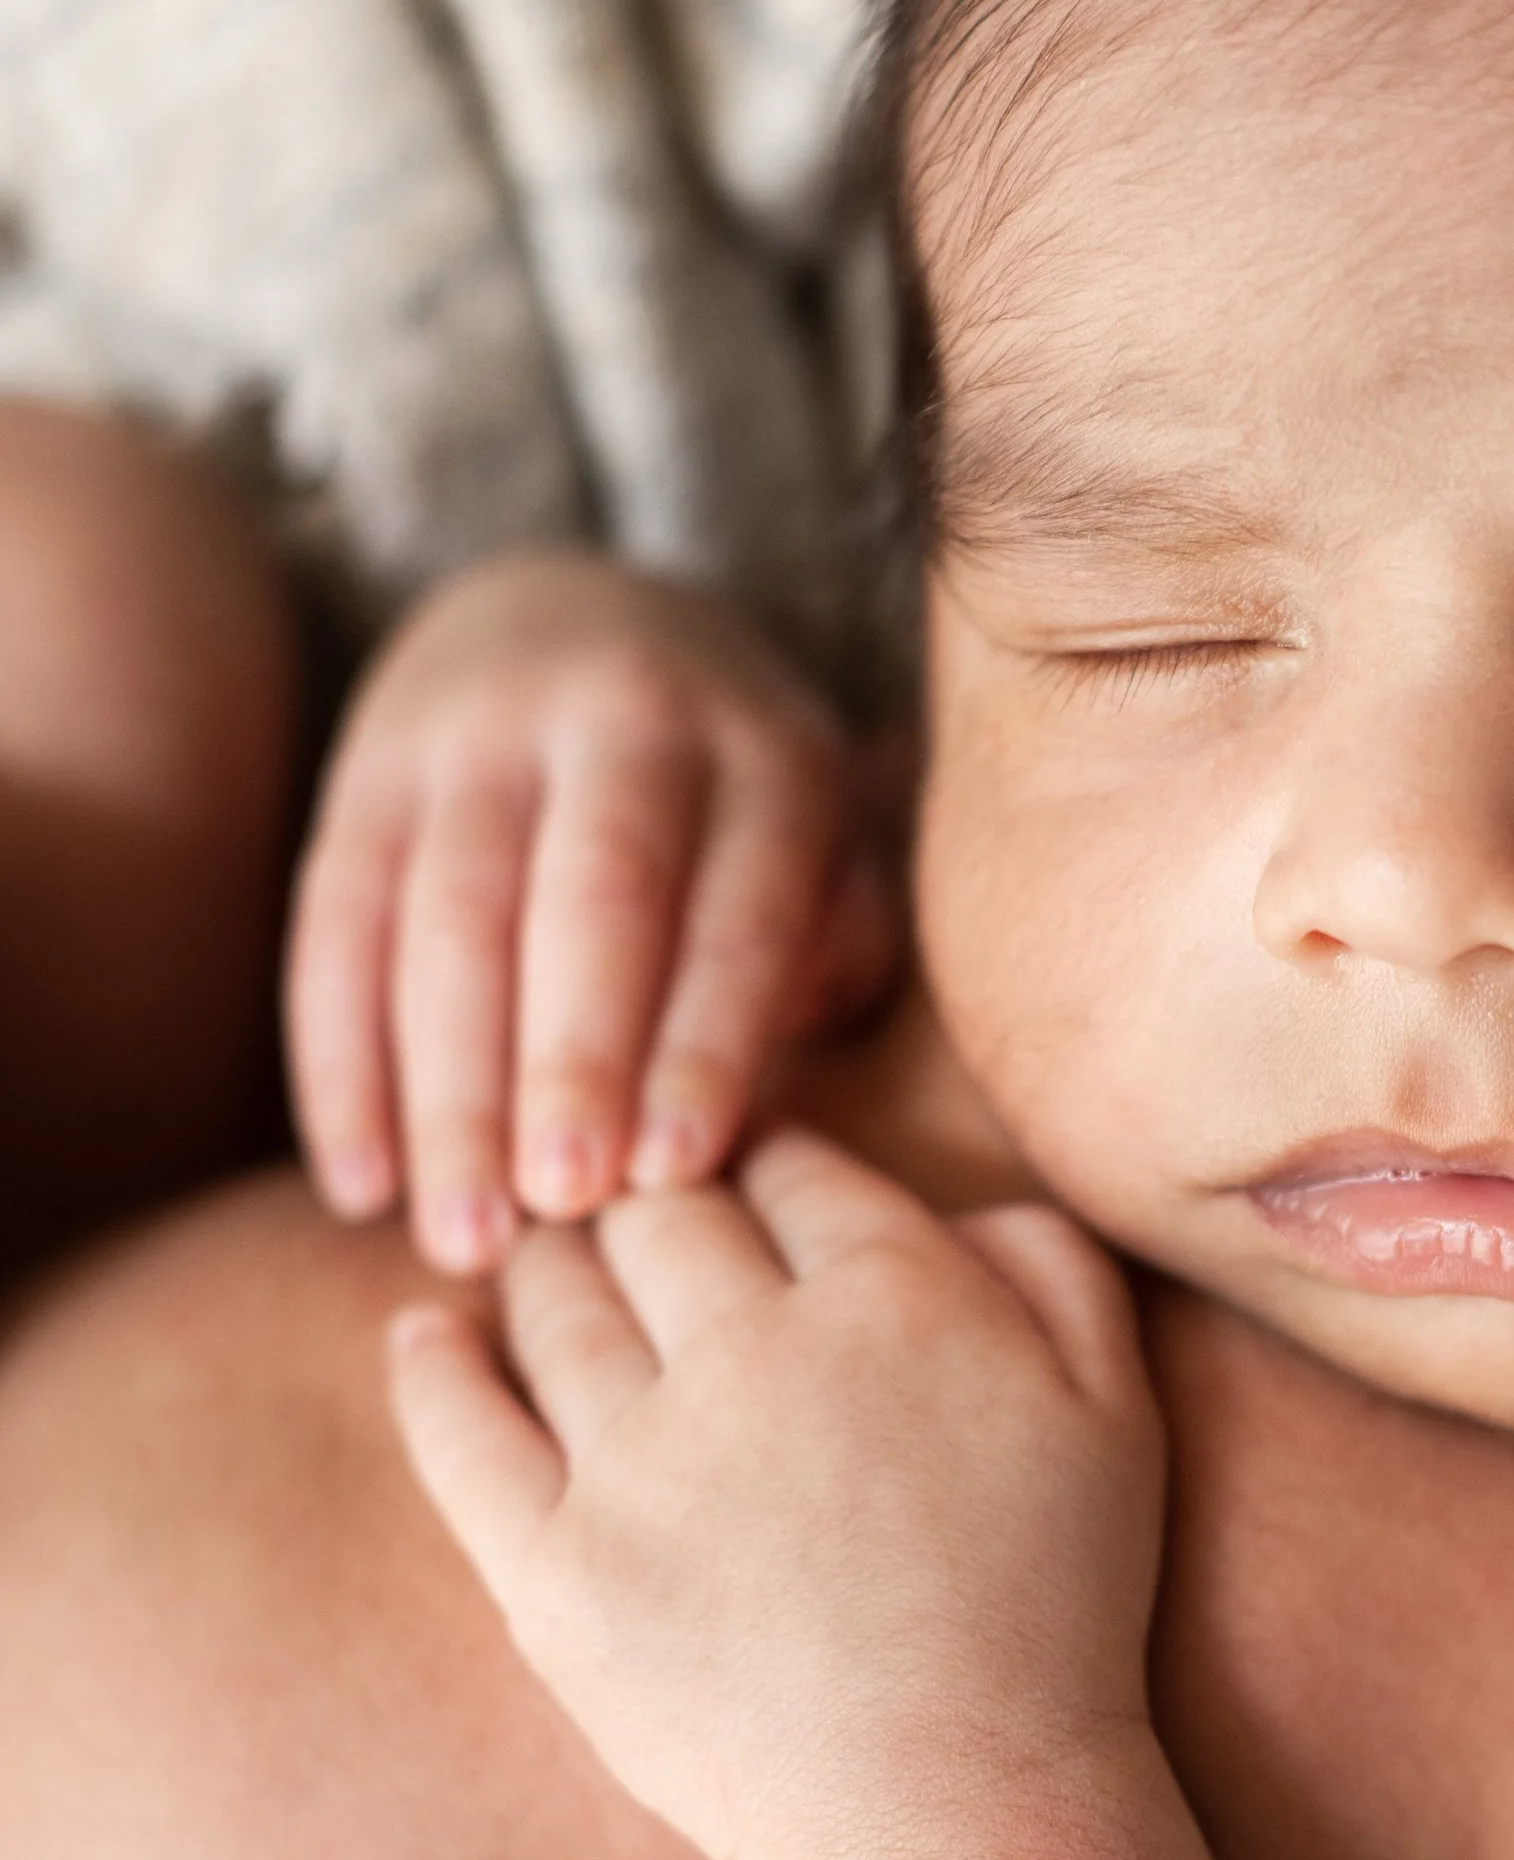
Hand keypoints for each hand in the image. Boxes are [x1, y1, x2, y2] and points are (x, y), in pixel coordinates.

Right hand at [288, 552, 894, 1271]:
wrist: (574, 619)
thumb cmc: (735, 807)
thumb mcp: (825, 845)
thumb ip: (833, 955)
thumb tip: (776, 1095)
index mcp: (762, 755)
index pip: (736, 905)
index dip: (701, 1043)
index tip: (674, 1177)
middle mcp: (621, 721)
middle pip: (586, 901)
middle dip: (568, 1063)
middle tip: (559, 1209)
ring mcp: (479, 736)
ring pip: (448, 922)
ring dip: (448, 1094)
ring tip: (460, 1240)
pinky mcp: (366, 772)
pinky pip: (335, 927)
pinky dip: (342, 1066)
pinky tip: (362, 1188)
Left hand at [386, 1131, 1166, 1859]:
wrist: (954, 1811)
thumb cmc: (1052, 1611)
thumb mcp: (1115, 1410)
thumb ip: (1051, 1266)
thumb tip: (956, 1201)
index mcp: (893, 1297)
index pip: (789, 1167)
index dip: (763, 1159)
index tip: (747, 1179)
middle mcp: (755, 1353)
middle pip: (659, 1212)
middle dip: (647, 1194)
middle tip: (635, 1205)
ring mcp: (641, 1461)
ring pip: (557, 1301)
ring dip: (548, 1263)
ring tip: (546, 1263)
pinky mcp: (555, 1567)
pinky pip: (462, 1432)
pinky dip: (433, 1367)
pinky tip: (426, 1333)